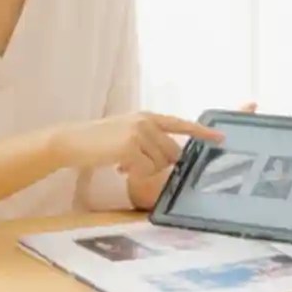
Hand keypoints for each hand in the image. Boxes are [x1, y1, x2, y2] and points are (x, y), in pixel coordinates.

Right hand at [54, 111, 223, 178]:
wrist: (71, 141)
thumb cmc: (97, 142)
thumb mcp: (126, 135)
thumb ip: (147, 142)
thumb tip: (167, 159)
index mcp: (147, 117)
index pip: (180, 123)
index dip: (201, 132)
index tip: (221, 138)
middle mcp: (146, 122)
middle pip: (172, 153)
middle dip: (158, 165)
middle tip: (132, 165)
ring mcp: (139, 133)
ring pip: (159, 164)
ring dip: (143, 170)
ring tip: (121, 163)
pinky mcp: (130, 146)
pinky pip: (145, 170)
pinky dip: (134, 175)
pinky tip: (119, 168)